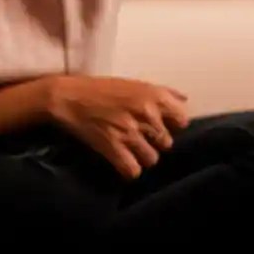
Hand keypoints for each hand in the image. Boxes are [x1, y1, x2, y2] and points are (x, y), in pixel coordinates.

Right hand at [44, 75, 189, 177]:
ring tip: (128, 149)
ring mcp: (130, 132)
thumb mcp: (135, 83)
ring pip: (152, 158)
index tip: (160, 126)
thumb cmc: (101, 88)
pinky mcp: (113, 147)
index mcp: (154, 96)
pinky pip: (133, 170)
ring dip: (141, 157)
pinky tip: (121, 161)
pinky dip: (128, 169)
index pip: (182, 120)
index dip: (172, 125)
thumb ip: (163, 92)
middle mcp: (146, 114)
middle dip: (154, 142)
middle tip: (139, 137)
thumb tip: (185, 99)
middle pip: (166, 143)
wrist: (68, 96)